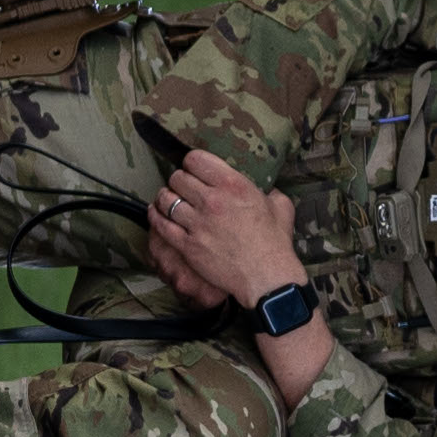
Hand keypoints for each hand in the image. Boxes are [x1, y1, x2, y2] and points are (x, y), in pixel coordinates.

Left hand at [146, 149, 305, 307]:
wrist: (266, 276)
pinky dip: (155, 216)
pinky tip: (156, 213)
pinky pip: (161, 225)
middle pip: (177, 178)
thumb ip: (271, 192)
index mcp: (233, 184)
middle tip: (182, 188)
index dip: (191, 163)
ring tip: (168, 200)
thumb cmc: (274, 243)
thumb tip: (268, 189)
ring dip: (165, 198)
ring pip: (166, 199)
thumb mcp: (280, 207)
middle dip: (178, 180)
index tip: (194, 170)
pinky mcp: (187, 245)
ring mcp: (197, 223)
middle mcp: (212, 200)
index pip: (195, 159)